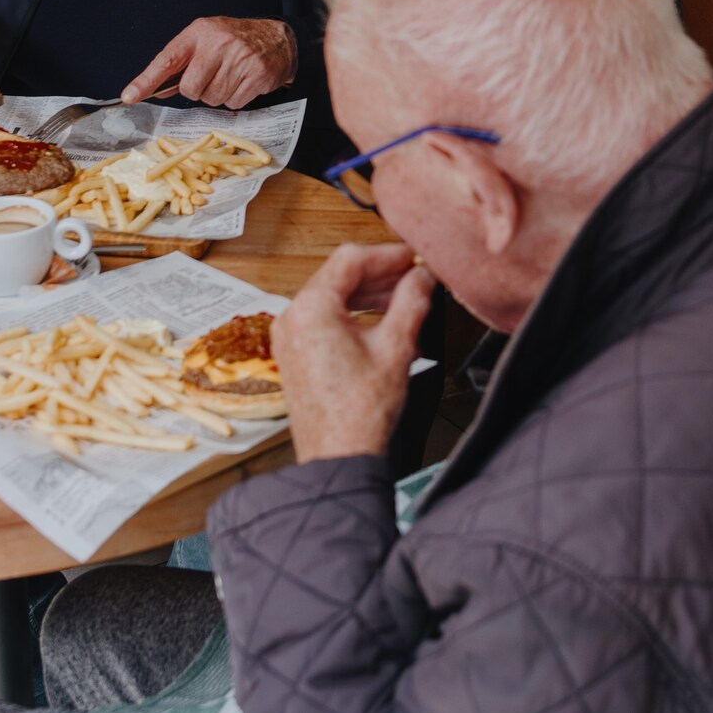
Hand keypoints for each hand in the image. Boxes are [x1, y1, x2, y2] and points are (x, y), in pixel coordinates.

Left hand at [124, 17, 296, 106]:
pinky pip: (232, 103)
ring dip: (217, 94)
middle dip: (197, 90)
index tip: (130, 95)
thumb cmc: (234, 40)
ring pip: (211, 98)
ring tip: (229, 76)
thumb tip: (156, 89)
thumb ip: (182, 60)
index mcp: (200, 32)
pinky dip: (235, 97)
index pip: (167, 59)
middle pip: (190, 89)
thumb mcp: (206, 39)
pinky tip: (243, 81)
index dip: (146, 80)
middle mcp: (219, 44)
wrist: (278, 38)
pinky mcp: (257, 75)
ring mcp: (240, 60)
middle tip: (210, 77)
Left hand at [276, 243, 435, 462]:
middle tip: (413, 278)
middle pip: (339, 276)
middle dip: (380, 275)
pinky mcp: (295, 353)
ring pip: (333, 297)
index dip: (387, 255)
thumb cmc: (358, 414)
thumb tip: (422, 277)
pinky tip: (383, 324)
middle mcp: (293, 318)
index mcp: (311, 309)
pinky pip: (325, 318)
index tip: (412, 258)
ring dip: (370, 295)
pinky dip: (354, 314)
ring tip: (405, 302)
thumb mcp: (396, 348)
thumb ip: (412, 302)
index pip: (350, 259)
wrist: (338, 457)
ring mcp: (290, 337)